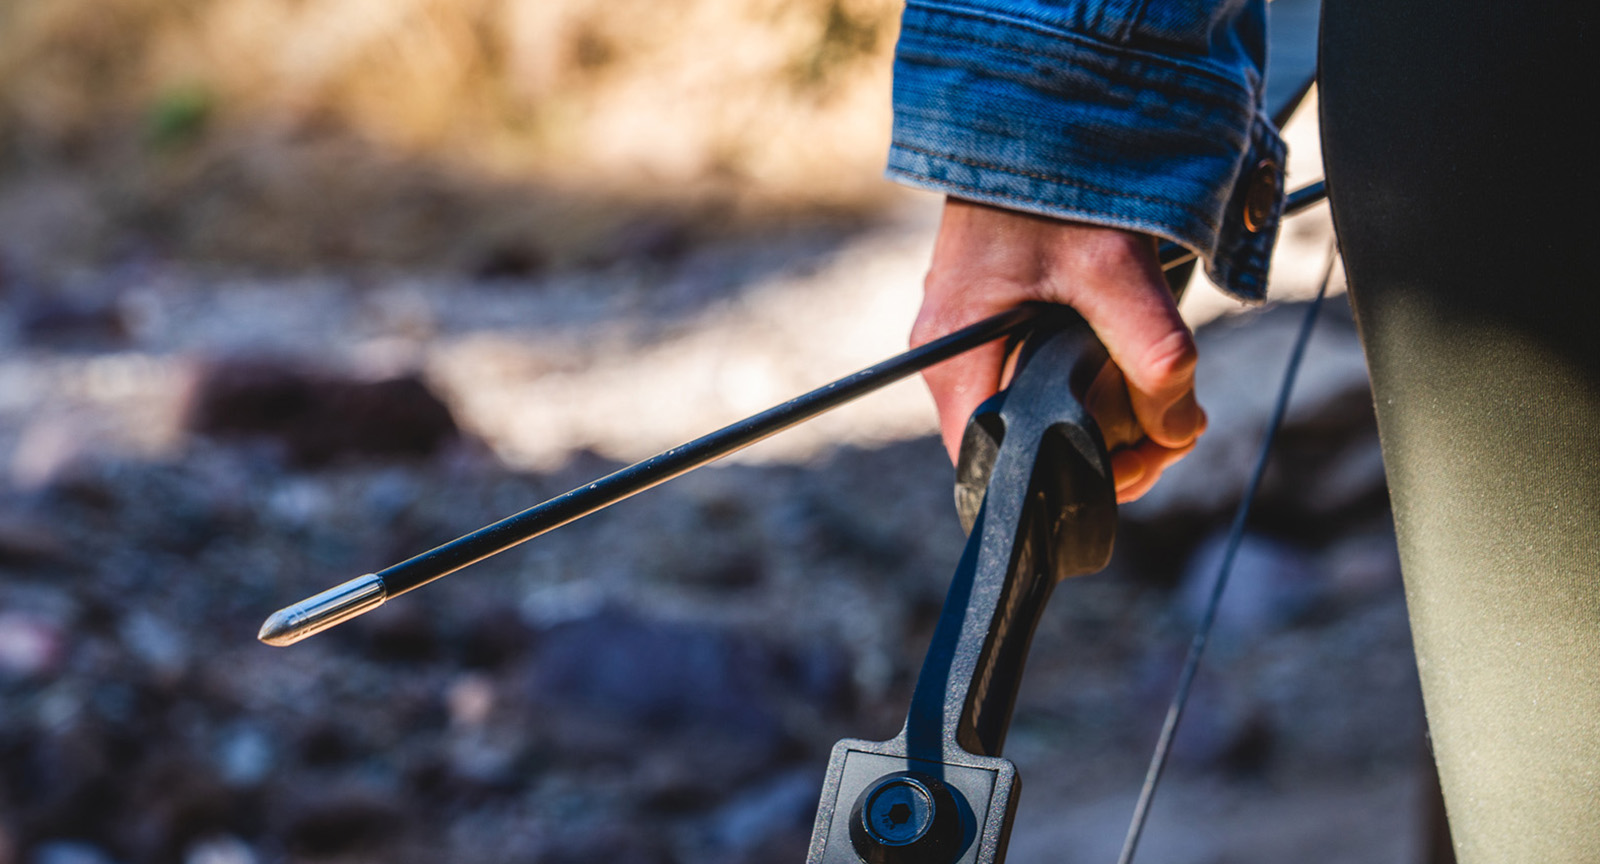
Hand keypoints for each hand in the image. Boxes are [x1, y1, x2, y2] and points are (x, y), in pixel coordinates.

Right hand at [912, 197, 1205, 501]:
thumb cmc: (1055, 189)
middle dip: (1103, 453)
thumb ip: (1152, 351)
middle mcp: (950, 358)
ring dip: (1103, 420)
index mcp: (954, 356)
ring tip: (1166, 405)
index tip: (1130, 469)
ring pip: (1035, 415)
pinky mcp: (994, 324)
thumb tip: (1178, 428)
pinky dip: (1090, 386)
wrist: (1032, 119)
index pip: (987, 463)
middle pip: (1020, 447)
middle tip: (1169, 435)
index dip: (1060, 481)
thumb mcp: (1114, 269)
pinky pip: (1037, 381)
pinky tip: (1133, 373)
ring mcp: (969, 342)